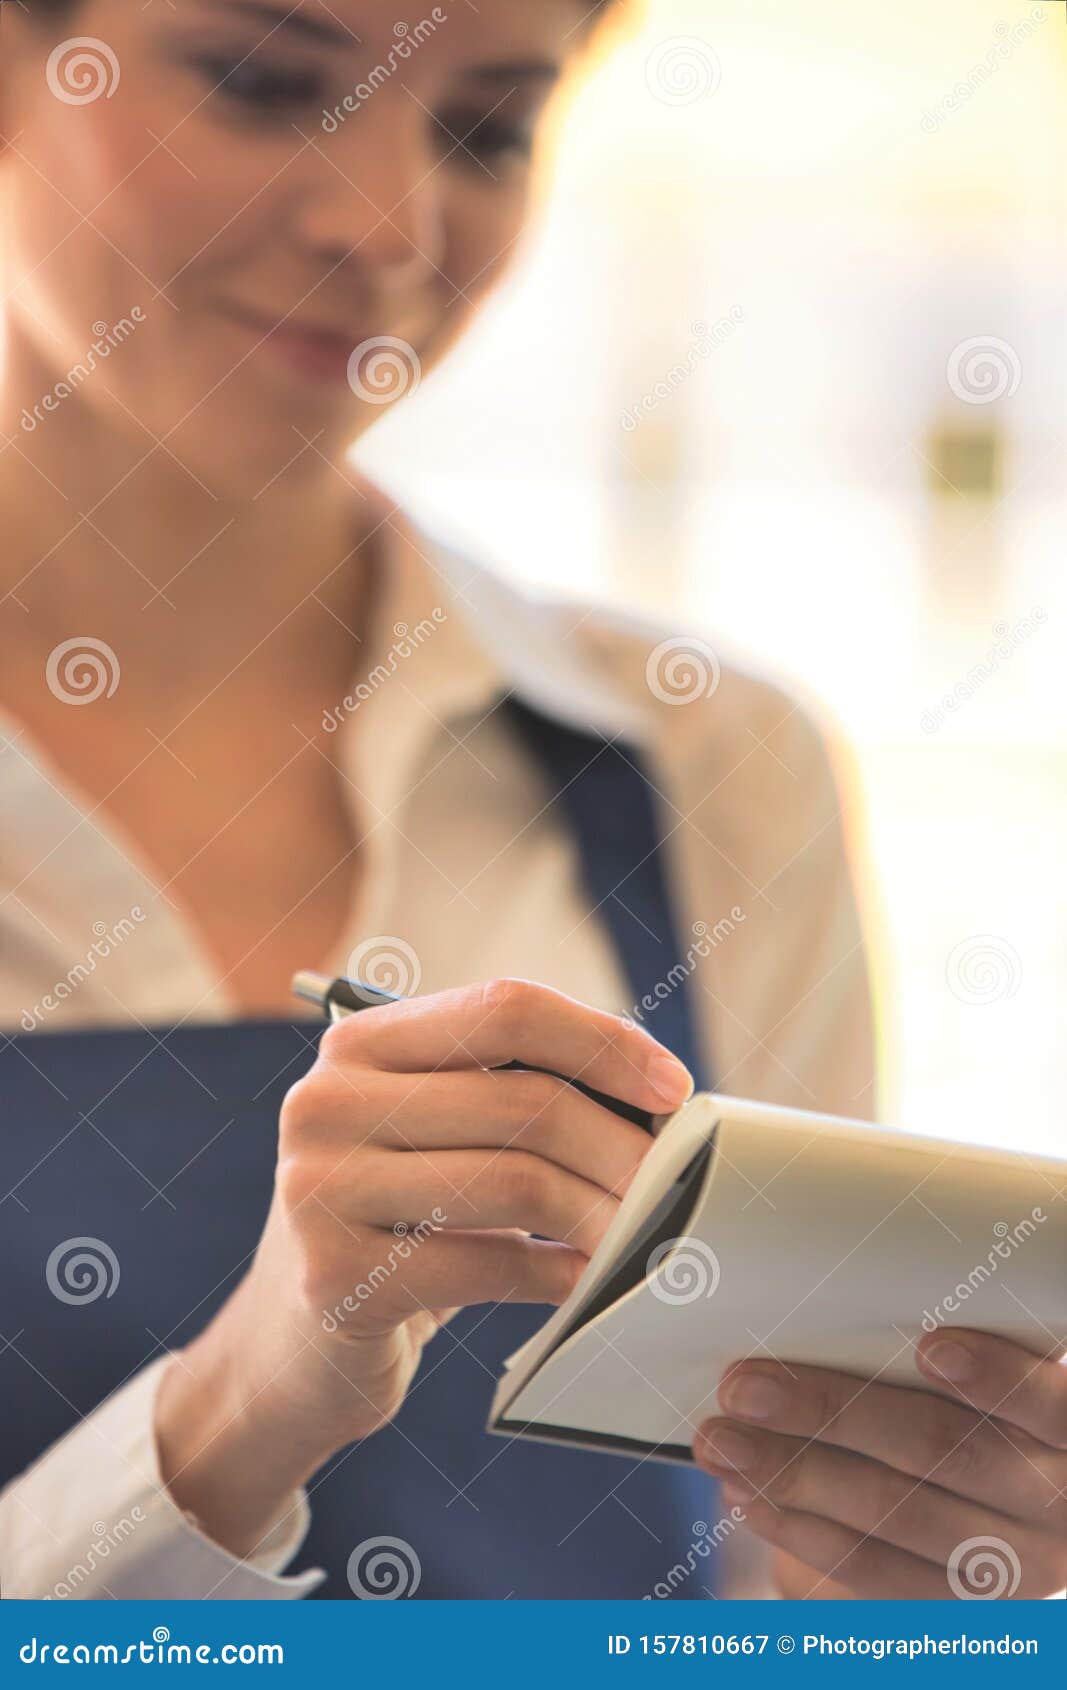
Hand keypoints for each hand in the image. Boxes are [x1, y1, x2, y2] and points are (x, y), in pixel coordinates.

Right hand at [156, 978, 691, 1557]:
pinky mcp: (335, 1278)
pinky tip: (586, 1282)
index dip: (602, 1042)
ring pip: (516, 1180)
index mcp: (358, 1045)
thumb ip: (513, 1095)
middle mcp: (325, 1103)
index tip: (673, 1088)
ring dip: (602, 1212)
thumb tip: (655, 1101)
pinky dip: (559, 1273)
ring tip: (643, 1233)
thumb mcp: (435, 1137)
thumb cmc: (398, 1226)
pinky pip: (491, 1262)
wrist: (293, 1348)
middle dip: (621, 1144)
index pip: (503, 1009)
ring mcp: (319, 1190)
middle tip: (678, 1181)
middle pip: (521, 1099)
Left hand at [693, 1330, 1066, 1598]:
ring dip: (792, 1476)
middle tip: (744, 1385)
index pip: (1047, 1402)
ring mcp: (1011, 1567)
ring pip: (894, 1516)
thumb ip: (945, 1345)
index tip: (931, 1345)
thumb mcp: (997, 1375)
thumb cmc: (987, 1410)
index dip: (996, 1378)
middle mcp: (1054, 1502)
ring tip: (722, 1443)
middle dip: (829, 1414)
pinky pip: (876, 1575)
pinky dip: (803, 1534)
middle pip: (940, 1452)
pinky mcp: (961, 1608)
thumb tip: (825, 1291)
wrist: (1012, 1516)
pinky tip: (749, 1499)